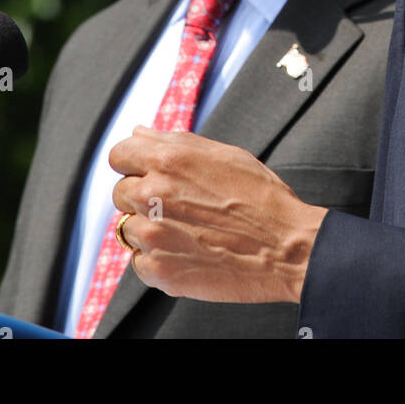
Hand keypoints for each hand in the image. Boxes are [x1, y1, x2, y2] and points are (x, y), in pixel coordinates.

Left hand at [109, 126, 327, 303]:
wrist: (286, 248)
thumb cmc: (261, 197)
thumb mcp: (223, 154)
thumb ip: (174, 142)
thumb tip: (139, 133)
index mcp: (167, 159)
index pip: (118, 155)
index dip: (134, 163)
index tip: (147, 173)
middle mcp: (153, 194)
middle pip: (120, 193)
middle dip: (142, 197)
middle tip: (179, 206)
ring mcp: (153, 235)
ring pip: (128, 229)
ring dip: (150, 229)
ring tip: (188, 231)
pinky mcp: (159, 270)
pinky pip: (139, 262)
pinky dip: (158, 259)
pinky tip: (189, 252)